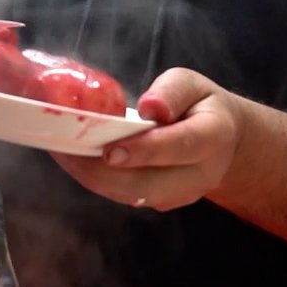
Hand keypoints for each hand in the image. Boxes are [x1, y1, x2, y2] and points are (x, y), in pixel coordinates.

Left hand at [49, 68, 245, 212]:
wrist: (224, 142)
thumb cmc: (201, 105)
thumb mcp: (193, 84)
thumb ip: (172, 91)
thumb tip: (149, 107)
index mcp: (215, 135)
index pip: (182, 146)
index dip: (145, 150)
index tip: (110, 150)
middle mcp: (201, 173)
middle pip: (149, 184)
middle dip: (102, 172)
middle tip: (65, 150)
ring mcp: (182, 194)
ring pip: (133, 196)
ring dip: (93, 178)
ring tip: (62, 153)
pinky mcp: (164, 202)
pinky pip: (127, 196)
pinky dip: (98, 181)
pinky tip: (76, 160)